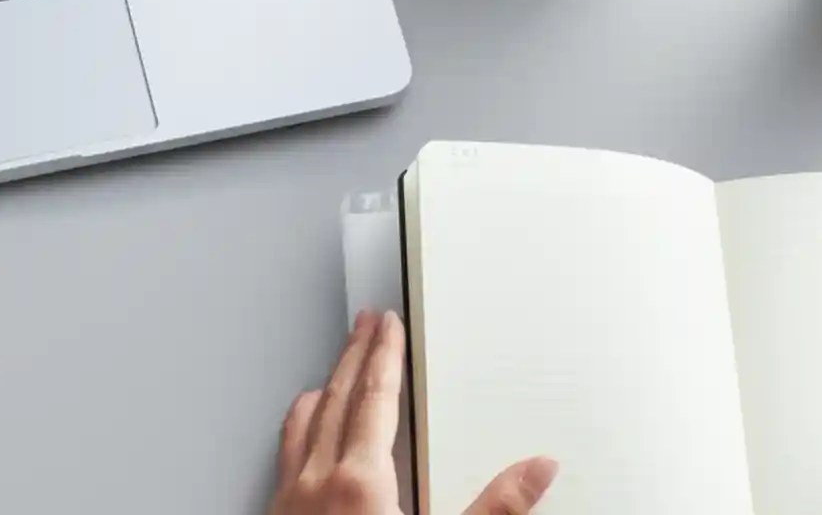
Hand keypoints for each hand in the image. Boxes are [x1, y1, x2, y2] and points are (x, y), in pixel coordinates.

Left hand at [271, 310, 558, 514]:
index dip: (384, 355)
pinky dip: (297, 431)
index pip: (375, 397)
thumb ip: (496, 508)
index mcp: (360, 481)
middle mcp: (315, 484)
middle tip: (365, 324)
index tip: (388, 325)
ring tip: (330, 371)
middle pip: (335, 399)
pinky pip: (284, 458)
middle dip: (353, 356)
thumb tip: (538, 470)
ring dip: (321, 389)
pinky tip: (301, 437)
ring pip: (302, 425)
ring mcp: (287, 504)